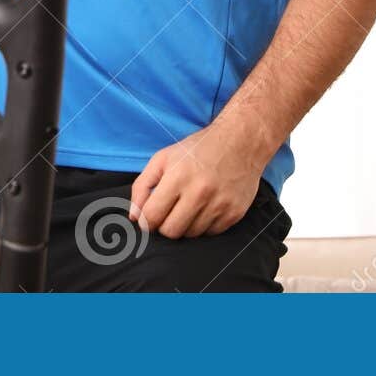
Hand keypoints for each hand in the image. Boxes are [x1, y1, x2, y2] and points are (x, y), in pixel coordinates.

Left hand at [129, 114, 271, 239]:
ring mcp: (219, 205)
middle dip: (164, 226)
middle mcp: (199, 193)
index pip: (152, 217)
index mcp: (177, 177)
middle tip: (168, 213)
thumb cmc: (198, 149)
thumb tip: (134, 216)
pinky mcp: (234, 213)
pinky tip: (205, 207)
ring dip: (185, 225)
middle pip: (171, 231)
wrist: (241, 141)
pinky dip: (204, 225)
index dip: (146, 221)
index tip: (149, 217)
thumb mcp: (163, 158)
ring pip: (191, 234)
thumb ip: (142, 186)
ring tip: (189, 206)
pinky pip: (211, 233)